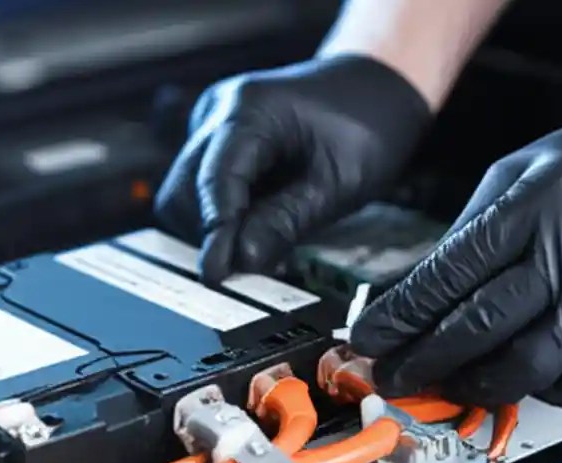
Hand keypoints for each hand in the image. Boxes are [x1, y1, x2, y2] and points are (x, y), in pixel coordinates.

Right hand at [154, 55, 430, 282]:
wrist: (377, 89)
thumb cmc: (368, 129)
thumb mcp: (340, 183)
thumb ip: (287, 221)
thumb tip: (241, 260)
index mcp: (250, 108)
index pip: (215, 179)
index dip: (213, 232)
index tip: (215, 275)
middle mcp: (220, 110)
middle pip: (184, 188)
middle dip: (210, 232)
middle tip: (250, 268)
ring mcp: (214, 123)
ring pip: (185, 193)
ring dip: (215, 227)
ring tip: (265, 241)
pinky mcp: (217, 142)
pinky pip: (201, 188)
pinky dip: (224, 215)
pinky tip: (260, 224)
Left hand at [350, 93, 561, 406]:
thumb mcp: (524, 173)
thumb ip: (473, 233)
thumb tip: (417, 294)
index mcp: (534, 204)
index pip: (450, 272)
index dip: (402, 314)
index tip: (371, 339)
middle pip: (482, 325)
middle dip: (426, 360)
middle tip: (396, 378)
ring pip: (530, 364)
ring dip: (479, 385)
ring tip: (452, 384)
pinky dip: (543, 389)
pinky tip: (522, 378)